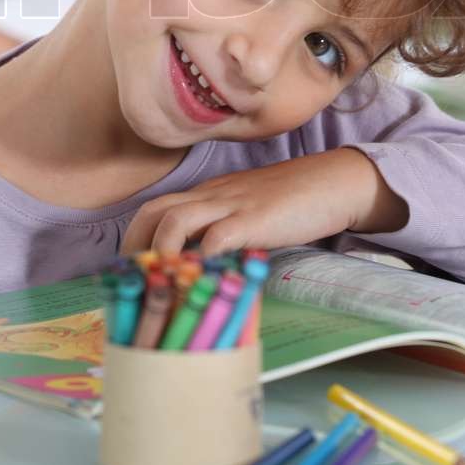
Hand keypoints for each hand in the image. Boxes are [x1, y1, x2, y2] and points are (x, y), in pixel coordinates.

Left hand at [121, 148, 408, 256]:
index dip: (136, 238)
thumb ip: (224, 230)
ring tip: (157, 283)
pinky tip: (197, 280)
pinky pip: (217, 237)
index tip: (130, 269)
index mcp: (208, 195)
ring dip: (159, 252)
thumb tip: (202, 264)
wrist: (334, 181)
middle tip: (130, 281)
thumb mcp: (248, 211)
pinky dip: (201, 259)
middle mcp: (211, 196)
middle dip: (134, 246)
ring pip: (175, 220)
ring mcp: (231, 205)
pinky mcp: (255, 219)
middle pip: (154, 211)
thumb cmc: (294, 201)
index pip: (156, 208)